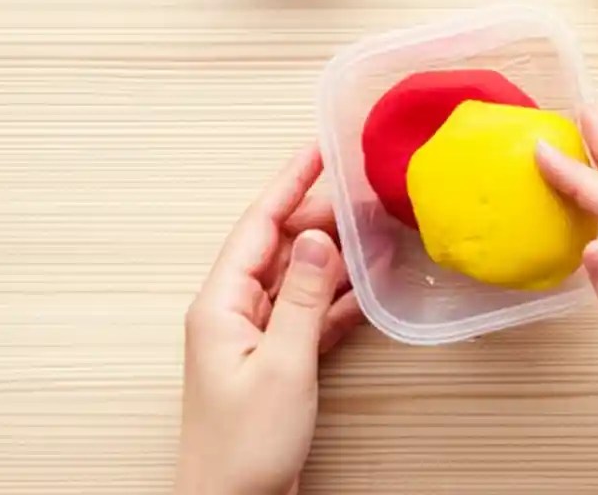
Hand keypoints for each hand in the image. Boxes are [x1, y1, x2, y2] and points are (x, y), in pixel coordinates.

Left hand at [176, 145, 365, 494]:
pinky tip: (370, 288)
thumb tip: (319, 238)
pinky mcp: (278, 362)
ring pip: (300, 279)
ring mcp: (256, 337)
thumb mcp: (283, 364)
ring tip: (377, 232)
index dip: (289, 183)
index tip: (317, 149)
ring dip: (336, 258)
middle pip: (281, 247)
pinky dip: (340, 300)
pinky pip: (311, 315)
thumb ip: (304, 297)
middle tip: (366, 194)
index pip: (258, 225)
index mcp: (220, 303)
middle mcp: (234, 312)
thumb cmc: (244, 446)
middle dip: (322, 218)